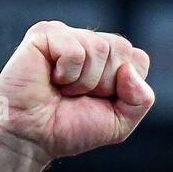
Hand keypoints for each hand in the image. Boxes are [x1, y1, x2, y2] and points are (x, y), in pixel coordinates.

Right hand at [0, 21, 154, 166]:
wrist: (32, 137)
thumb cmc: (69, 128)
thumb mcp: (119, 123)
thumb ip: (140, 100)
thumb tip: (130, 71)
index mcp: (108, 60)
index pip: (138, 59)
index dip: (124, 87)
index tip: (100, 101)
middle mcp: (89, 42)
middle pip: (122, 49)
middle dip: (105, 84)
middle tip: (77, 96)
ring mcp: (66, 35)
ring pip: (100, 48)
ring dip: (83, 82)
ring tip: (62, 89)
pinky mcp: (44, 34)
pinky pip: (75, 51)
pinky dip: (66, 74)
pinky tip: (50, 79)